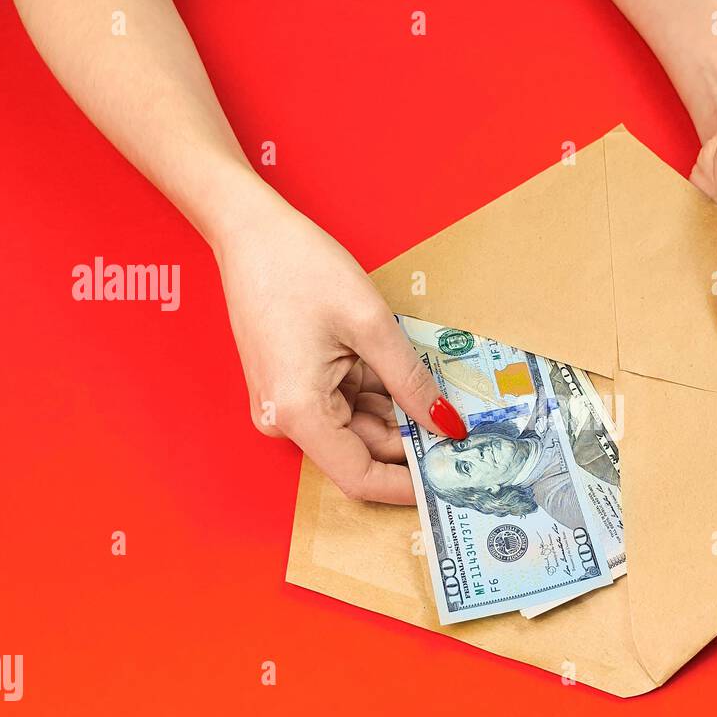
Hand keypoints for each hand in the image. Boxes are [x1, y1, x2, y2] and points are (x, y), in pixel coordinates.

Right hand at [213, 186, 467, 503]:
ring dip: (400, 417)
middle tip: (466, 433)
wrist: (250, 230)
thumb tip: (447, 426)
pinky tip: (409, 378)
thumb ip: (411, 382)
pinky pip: (344, 406)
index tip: (450, 480)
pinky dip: (379, 397)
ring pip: (358, 429)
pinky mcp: (293, 389)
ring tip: (445, 397)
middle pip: (362, 452)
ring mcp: (286, 406)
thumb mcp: (370, 324)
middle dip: (413, 444)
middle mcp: (285, 419)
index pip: (360, 477)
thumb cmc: (300, 267)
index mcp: (298, 412)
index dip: (407, 486)